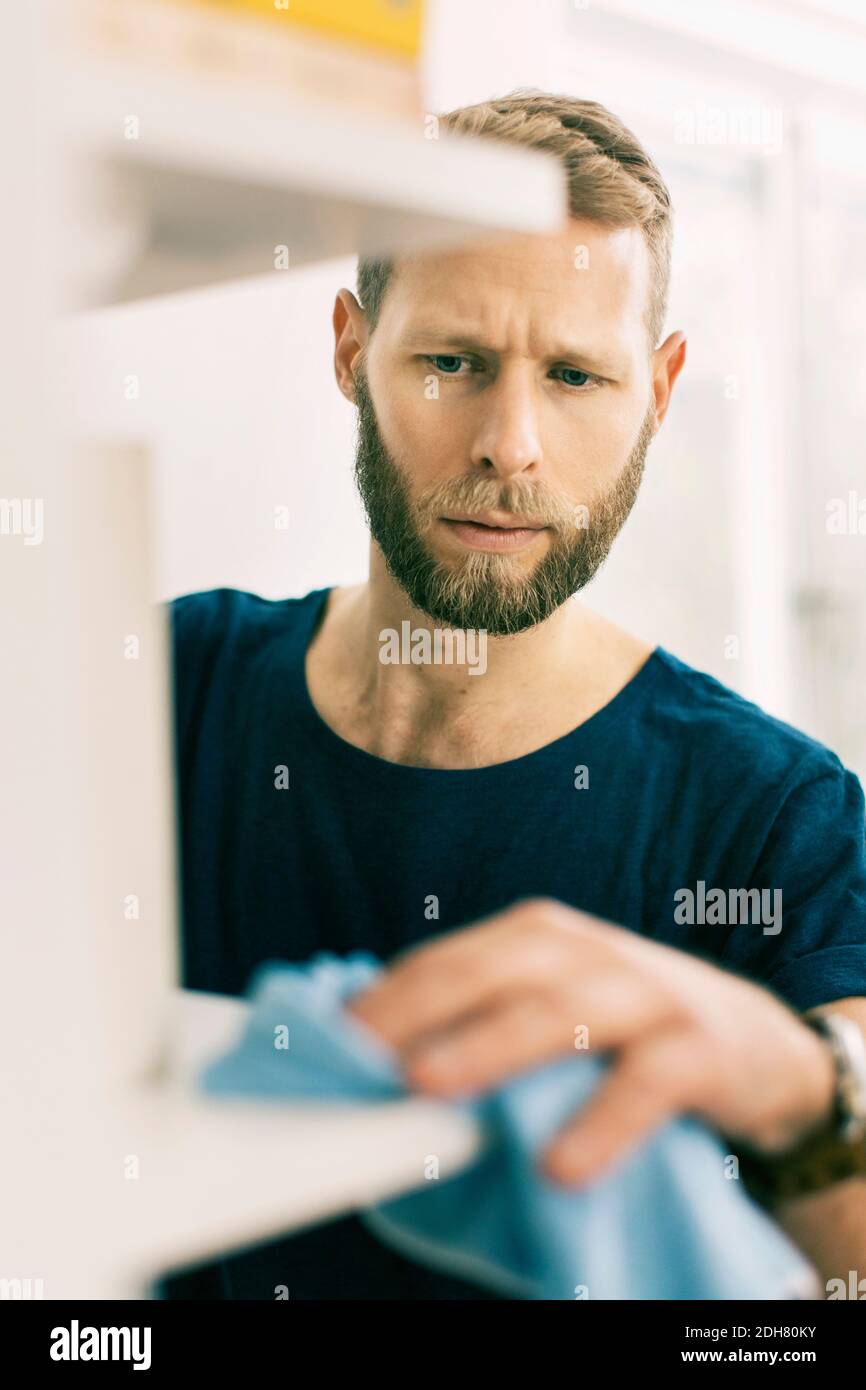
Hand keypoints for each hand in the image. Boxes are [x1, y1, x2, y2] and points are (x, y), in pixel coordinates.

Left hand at [345, 898, 836, 1185]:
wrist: (755, 1042)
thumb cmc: (624, 1028)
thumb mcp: (552, 1005)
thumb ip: (479, 1018)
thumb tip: (371, 1063)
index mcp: (536, 936)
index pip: (447, 959)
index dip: (387, 996)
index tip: (328, 1040)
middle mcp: (585, 951)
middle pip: (491, 973)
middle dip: (420, 1010)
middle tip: (362, 1057)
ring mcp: (643, 992)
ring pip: (559, 1013)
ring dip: (489, 1047)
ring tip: (429, 1087)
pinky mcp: (697, 1048)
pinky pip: (645, 1083)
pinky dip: (601, 1121)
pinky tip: (560, 1165)